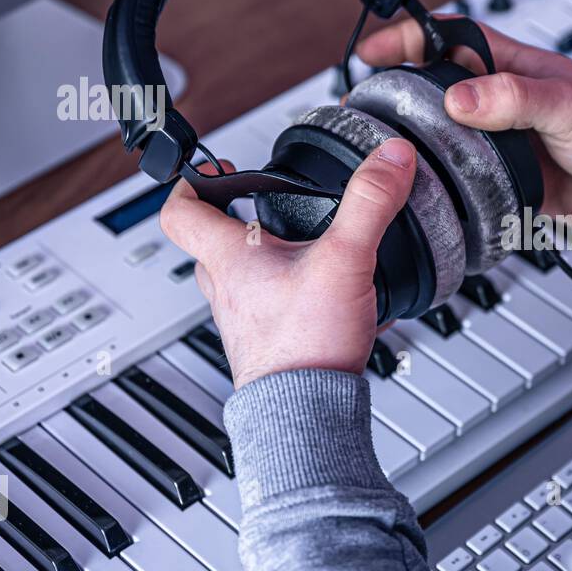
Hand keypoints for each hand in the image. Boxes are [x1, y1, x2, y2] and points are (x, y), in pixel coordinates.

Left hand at [158, 142, 416, 389]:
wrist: (308, 412)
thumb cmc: (305, 345)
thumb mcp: (345, 259)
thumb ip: (369, 204)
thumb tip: (390, 158)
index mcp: (229, 258)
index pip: (181, 212)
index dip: (192, 183)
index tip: (214, 170)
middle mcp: (227, 290)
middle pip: (209, 244)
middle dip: (233, 217)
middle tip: (258, 200)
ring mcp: (244, 321)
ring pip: (238, 278)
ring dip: (261, 258)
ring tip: (299, 246)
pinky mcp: (268, 345)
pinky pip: (267, 309)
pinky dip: (287, 294)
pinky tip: (323, 294)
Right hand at [357, 18, 571, 227]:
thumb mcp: (570, 105)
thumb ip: (517, 99)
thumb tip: (460, 98)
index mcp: (512, 68)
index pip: (449, 38)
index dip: (408, 37)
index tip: (372, 50)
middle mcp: (500, 104)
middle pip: (432, 91)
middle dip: (395, 96)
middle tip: (363, 110)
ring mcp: (499, 144)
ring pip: (442, 141)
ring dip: (415, 147)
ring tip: (384, 155)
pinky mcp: (504, 183)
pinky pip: (463, 185)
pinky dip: (444, 189)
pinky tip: (428, 195)